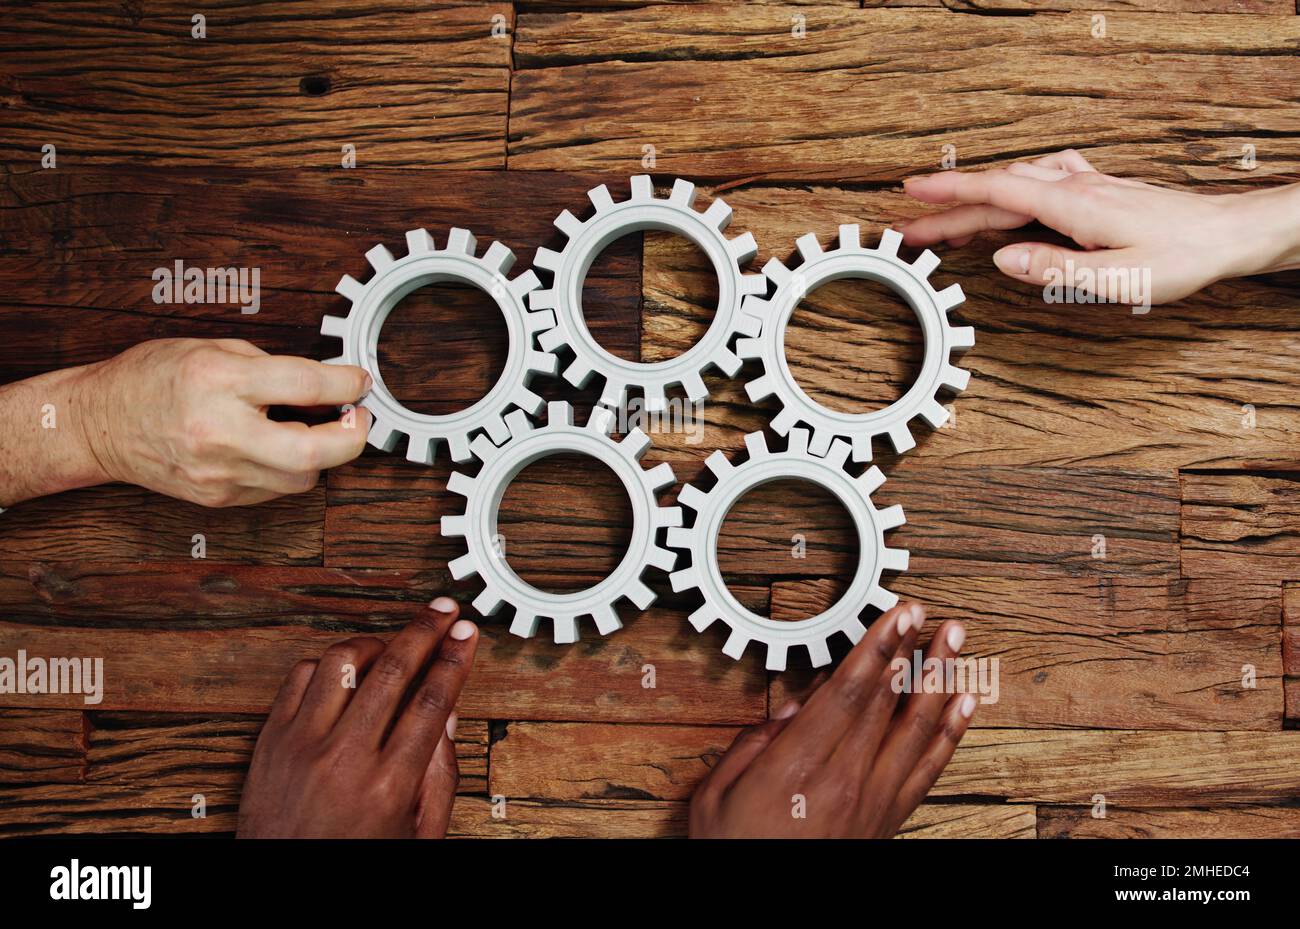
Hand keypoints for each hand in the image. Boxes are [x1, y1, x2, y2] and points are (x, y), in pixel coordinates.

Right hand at [77, 338, 371, 506]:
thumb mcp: (213, 349)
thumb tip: (326, 383)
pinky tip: (276, 448)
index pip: (305, 385)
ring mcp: (219, 472)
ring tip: (311, 430)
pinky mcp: (218, 497)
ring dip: (320, 456)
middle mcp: (221, 431)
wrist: (98, 424)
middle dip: (352, 437)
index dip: (347, 384)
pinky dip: (287, 469)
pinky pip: (275, 489)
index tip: (361, 381)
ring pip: (302, 479)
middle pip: (315, 451)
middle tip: (358, 419)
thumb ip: (272, 367)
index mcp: (221, 380)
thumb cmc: (151, 379)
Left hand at [237, 598, 478, 838]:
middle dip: (425, 630)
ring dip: (374, 644)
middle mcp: (344, 759)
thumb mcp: (417, 834)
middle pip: (393, 669)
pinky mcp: (271, 740)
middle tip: (441, 611)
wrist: (283, 891)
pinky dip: (327, 664)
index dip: (455, 658)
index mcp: (388, 784)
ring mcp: (303, 745)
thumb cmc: (352, 860)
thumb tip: (448, 716)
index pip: (432, 700)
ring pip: (343, 662)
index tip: (465, 634)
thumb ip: (439, 776)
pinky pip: (300, 676)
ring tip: (390, 647)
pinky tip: (345, 672)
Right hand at [689, 602, 973, 837]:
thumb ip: (751, 746)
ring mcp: (872, 800)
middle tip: (929, 615)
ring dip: (939, 681)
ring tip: (955, 645)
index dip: (876, 649)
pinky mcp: (888, 818)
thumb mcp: (715, 796)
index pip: (848, 693)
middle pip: (886, 702)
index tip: (894, 618)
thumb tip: (789, 710)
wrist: (762, 910)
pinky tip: (962, 706)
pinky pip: (928, 769)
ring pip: (916, 730)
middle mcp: (843, 780)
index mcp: (798, 767)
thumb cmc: (737, 852)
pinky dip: (951, 734)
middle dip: (910, 652)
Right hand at [901, 149, 1299, 304]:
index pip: (996, 192)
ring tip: (949, 221)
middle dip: (949, 208)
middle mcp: (1075, 188)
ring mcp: (1087, 186)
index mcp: (1071, 206)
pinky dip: (1012, 189)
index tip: (912, 194)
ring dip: (978, 200)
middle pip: (998, 192)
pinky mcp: (1098, 192)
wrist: (1227, 234)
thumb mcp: (1115, 278)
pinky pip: (1041, 182)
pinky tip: (1012, 196)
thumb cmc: (1181, 257)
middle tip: (912, 227)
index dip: (950, 193)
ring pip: (1017, 185)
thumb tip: (1003, 259)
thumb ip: (1053, 269)